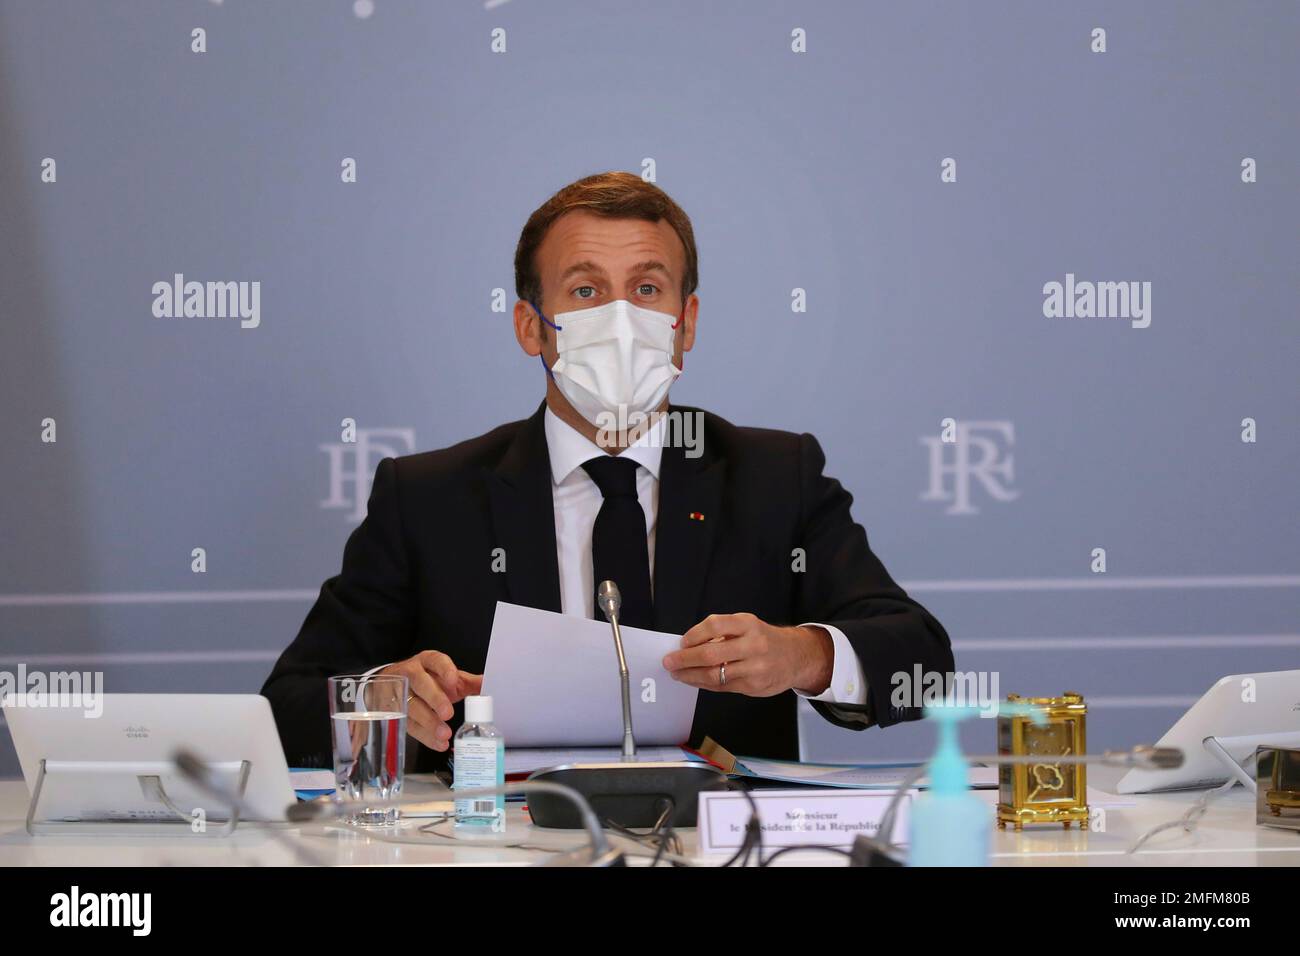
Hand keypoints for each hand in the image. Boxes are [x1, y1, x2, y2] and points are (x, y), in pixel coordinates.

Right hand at [379, 651, 482, 751]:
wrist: (394, 685)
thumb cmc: (428, 680)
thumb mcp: (447, 677)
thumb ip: (469, 682)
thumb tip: (489, 683)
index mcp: (427, 661)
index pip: (435, 660)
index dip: (444, 669)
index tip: (453, 681)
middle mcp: (411, 674)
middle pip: (421, 684)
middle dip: (434, 699)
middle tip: (448, 714)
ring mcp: (399, 692)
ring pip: (412, 706)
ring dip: (429, 722)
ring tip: (444, 734)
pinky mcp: (394, 712)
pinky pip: (409, 724)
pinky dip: (425, 736)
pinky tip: (438, 742)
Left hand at [662, 613, 832, 696]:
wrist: (797, 656)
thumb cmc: (764, 639)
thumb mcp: (747, 625)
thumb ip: (722, 633)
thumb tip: (689, 645)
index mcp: (748, 624)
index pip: (715, 625)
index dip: (694, 635)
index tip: (682, 642)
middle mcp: (753, 645)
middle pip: (711, 653)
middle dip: (685, 659)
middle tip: (669, 662)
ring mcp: (754, 668)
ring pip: (715, 675)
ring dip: (690, 675)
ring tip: (677, 674)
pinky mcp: (754, 687)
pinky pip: (723, 687)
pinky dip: (704, 684)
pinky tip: (694, 680)